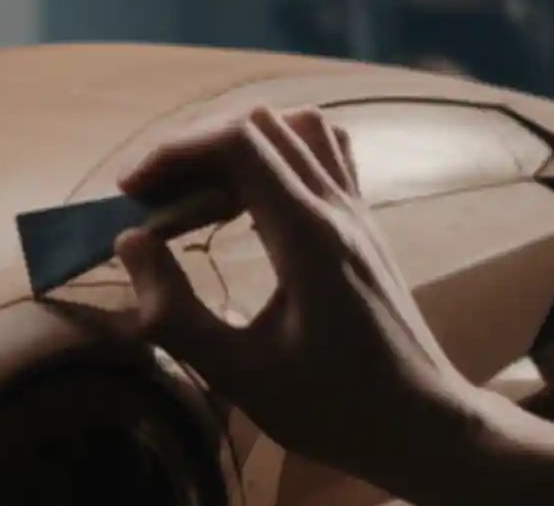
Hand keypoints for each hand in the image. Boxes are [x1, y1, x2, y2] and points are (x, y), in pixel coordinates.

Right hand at [114, 108, 488, 494]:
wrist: (424, 427)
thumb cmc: (333, 409)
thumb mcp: (239, 374)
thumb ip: (174, 311)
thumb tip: (130, 244)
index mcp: (308, 236)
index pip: (238, 143)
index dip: (174, 153)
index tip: (132, 194)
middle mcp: (338, 207)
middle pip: (260, 126)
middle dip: (193, 150)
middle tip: (154, 203)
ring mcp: (358, 210)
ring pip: (297, 127)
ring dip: (236, 145)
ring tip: (199, 193)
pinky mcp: (364, 222)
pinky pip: (325, 151)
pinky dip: (277, 153)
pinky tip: (249, 198)